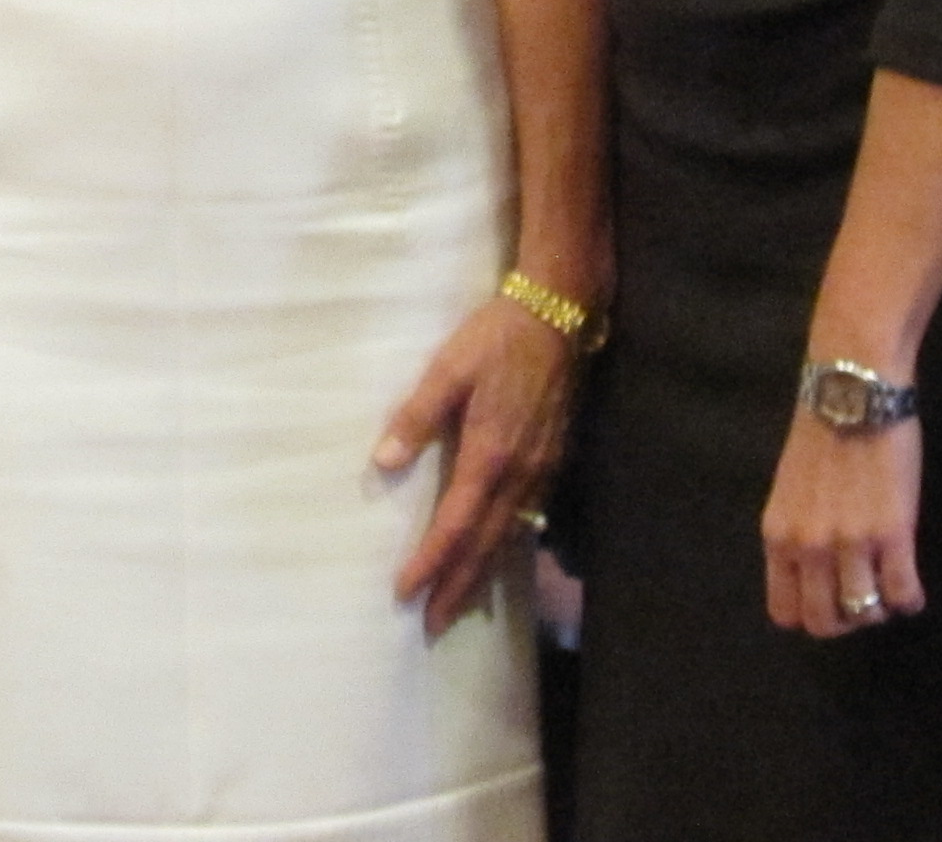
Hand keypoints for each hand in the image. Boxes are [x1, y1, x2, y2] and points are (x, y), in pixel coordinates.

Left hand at [377, 296, 577, 630]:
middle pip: (486, 545)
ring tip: (461, 605)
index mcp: (490, 454)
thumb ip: (417, 417)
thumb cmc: (495, 338)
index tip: (407, 593)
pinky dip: (507, 547)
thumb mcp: (448, 369)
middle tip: (433, 624)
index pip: (456, 525)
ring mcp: (542, 470)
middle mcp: (520, 473)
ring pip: (509, 537)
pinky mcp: (552, 461)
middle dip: (459, 587)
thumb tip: (384, 462)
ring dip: (483, 574)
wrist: (558, 317)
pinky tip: (497, 555)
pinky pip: (527, 518)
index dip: (431, 562)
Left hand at [762, 409, 924, 637]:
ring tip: (888, 585)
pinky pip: (903, 594)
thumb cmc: (822, 434)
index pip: (784, 611)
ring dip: (880, 608)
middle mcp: (808, 545)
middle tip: (863, 597)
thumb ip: (797, 533)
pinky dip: (910, 599)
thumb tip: (813, 573)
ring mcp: (850, 542)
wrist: (853, 392)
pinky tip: (912, 584)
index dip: (811, 614)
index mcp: (778, 535)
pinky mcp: (892, 533)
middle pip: (824, 622)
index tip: (829, 600)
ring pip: (865, 614)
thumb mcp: (790, 491)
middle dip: (846, 620)